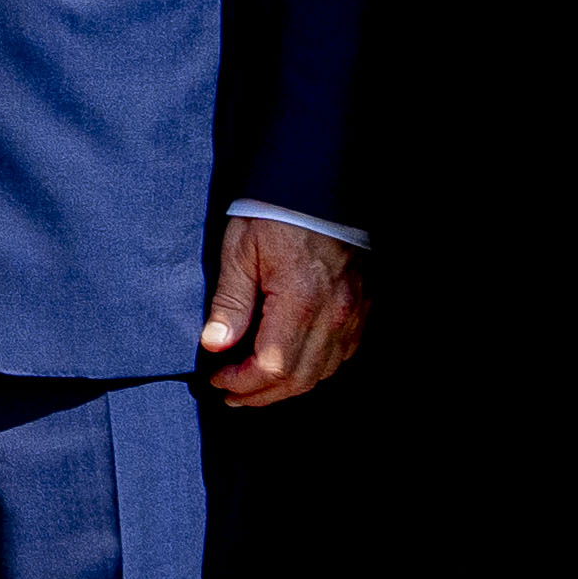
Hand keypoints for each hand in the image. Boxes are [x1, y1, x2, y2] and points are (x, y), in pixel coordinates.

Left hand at [201, 209, 362, 407]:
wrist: (319, 184)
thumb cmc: (275, 212)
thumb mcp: (240, 250)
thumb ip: (229, 302)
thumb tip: (215, 345)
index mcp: (300, 299)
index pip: (272, 366)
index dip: (243, 382)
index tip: (218, 380)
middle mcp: (334, 313)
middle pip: (298, 379)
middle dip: (261, 394)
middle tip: (231, 394)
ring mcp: (353, 312)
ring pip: (322, 372)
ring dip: (287, 387)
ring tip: (256, 386)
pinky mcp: (363, 307)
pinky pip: (341, 355)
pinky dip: (314, 369)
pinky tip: (292, 365)